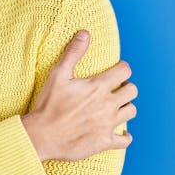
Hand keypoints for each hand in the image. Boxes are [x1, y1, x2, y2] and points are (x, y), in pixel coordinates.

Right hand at [22, 29, 136, 161]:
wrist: (42, 135)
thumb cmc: (49, 104)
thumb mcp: (58, 74)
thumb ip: (73, 53)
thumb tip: (85, 33)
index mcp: (98, 87)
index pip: (125, 71)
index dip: (122, 68)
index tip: (116, 69)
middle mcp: (107, 105)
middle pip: (132, 91)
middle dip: (126, 86)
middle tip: (115, 88)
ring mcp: (108, 124)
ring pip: (131, 111)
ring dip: (126, 106)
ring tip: (116, 106)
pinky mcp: (105, 142)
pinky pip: (125, 140)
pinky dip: (124, 135)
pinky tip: (119, 132)